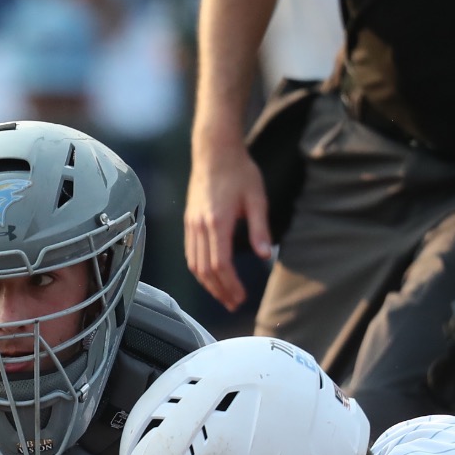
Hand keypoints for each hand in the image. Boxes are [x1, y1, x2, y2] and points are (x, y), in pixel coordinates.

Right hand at [184, 139, 270, 310]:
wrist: (214, 151)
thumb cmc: (239, 171)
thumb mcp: (256, 198)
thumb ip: (260, 229)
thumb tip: (265, 256)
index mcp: (217, 222)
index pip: (221, 264)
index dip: (230, 285)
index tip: (242, 296)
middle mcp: (200, 227)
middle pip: (206, 270)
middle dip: (220, 290)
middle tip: (234, 304)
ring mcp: (191, 225)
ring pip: (194, 264)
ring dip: (208, 284)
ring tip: (223, 296)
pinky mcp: (189, 222)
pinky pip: (190, 253)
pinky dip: (199, 270)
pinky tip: (210, 276)